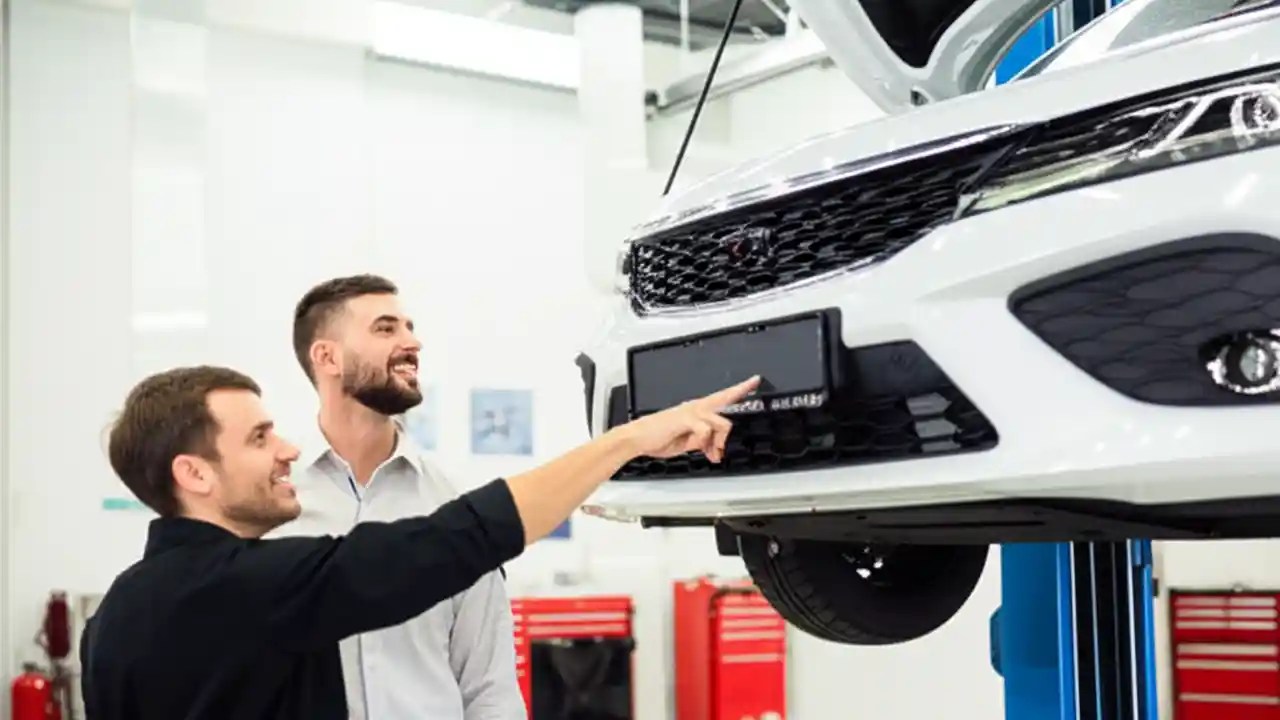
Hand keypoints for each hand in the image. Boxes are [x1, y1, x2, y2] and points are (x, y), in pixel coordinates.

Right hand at [611, 376, 760, 462]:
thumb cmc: (657, 438)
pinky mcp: (685, 418)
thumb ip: (702, 442)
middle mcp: (695, 407)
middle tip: (754, 382)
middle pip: (724, 398)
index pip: (721, 398)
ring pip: (720, 421)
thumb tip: (714, 449)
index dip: (738, 389)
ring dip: (720, 440)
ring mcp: (690, 411)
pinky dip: (706, 443)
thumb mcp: (686, 442)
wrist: (637, 438)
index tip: (753, 381)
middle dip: (740, 392)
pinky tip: (700, 449)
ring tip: (713, 453)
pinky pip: (706, 430)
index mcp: (696, 410)